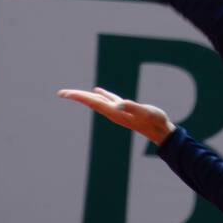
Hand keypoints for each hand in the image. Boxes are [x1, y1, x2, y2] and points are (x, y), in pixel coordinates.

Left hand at [59, 87, 175, 145]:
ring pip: (97, 101)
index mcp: (115, 112)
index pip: (92, 102)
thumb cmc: (155, 121)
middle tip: (61, 93)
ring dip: (85, 96)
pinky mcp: (125, 109)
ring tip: (72, 93)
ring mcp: (118, 111)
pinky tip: (97, 91)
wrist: (161, 132)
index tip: (64, 94)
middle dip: (76, 97)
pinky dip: (101, 94)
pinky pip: (108, 99)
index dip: (78, 97)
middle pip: (91, 102)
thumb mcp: (146, 112)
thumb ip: (133, 107)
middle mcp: (113, 112)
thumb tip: (121, 103)